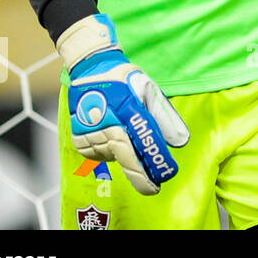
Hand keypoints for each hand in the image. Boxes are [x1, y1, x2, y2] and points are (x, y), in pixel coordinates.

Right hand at [57, 13, 189, 195]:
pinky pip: (97, 153)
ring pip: (112, 155)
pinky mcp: (78, 136)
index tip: (167, 175)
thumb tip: (179, 142)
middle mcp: (109, 123)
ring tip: (122, 132)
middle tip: (153, 189)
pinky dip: (107, 150)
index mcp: (129, 109)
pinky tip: (109, 135)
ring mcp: (91, 131)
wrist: (89, 67)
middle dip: (141, 177)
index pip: (146, 141)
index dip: (156, 160)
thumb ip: (164, 116)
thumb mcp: (148, 90)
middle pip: (126, 157)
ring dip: (123, 154)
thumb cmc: (123, 79)